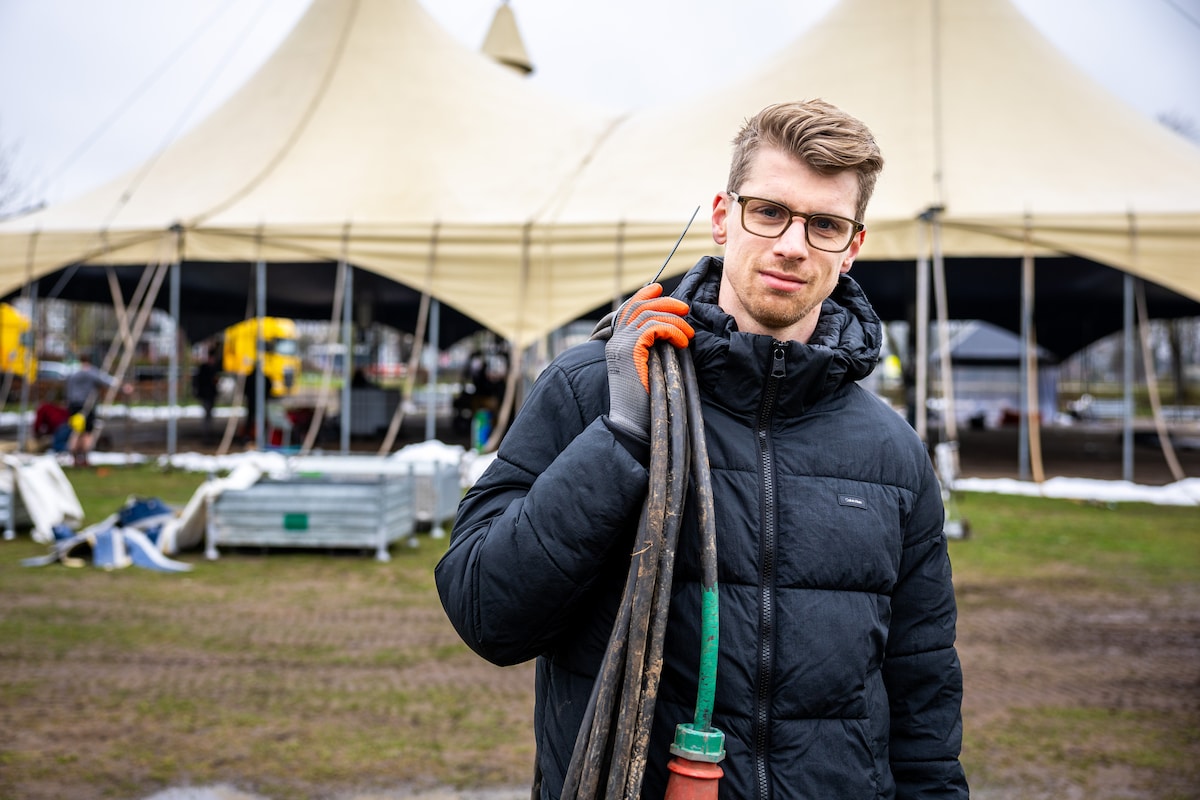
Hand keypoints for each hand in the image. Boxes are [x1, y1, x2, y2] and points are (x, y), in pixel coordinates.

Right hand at [605, 283, 692, 436]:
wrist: (632, 423)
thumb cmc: (645, 402)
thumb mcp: (649, 369)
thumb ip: (653, 349)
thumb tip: (671, 332)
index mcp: (617, 344)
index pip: (627, 309)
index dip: (643, 295)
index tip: (659, 288)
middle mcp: (615, 342)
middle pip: (639, 307)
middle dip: (664, 302)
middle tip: (685, 309)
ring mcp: (621, 344)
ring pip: (648, 314)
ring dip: (674, 320)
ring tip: (688, 334)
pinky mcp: (630, 350)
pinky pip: (654, 327)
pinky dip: (672, 330)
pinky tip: (683, 341)